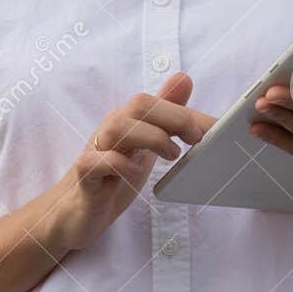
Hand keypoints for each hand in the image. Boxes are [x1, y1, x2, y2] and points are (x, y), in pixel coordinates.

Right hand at [41, 72, 216, 253]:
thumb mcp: (145, 143)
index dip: (188, 112)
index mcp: (128, 120)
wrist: (77, 213)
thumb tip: (185, 78)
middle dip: (174, 117)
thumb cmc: (113, 174)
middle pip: (139, 104)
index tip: (215, 130)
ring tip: (172, 155)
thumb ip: (164, 113)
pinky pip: (93, 162)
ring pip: (117, 126)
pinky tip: (136, 172)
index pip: (157, 101)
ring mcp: (95, 152)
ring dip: (152, 137)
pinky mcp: (83, 178)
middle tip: (196, 140)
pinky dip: (117, 163)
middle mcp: (110, 130)